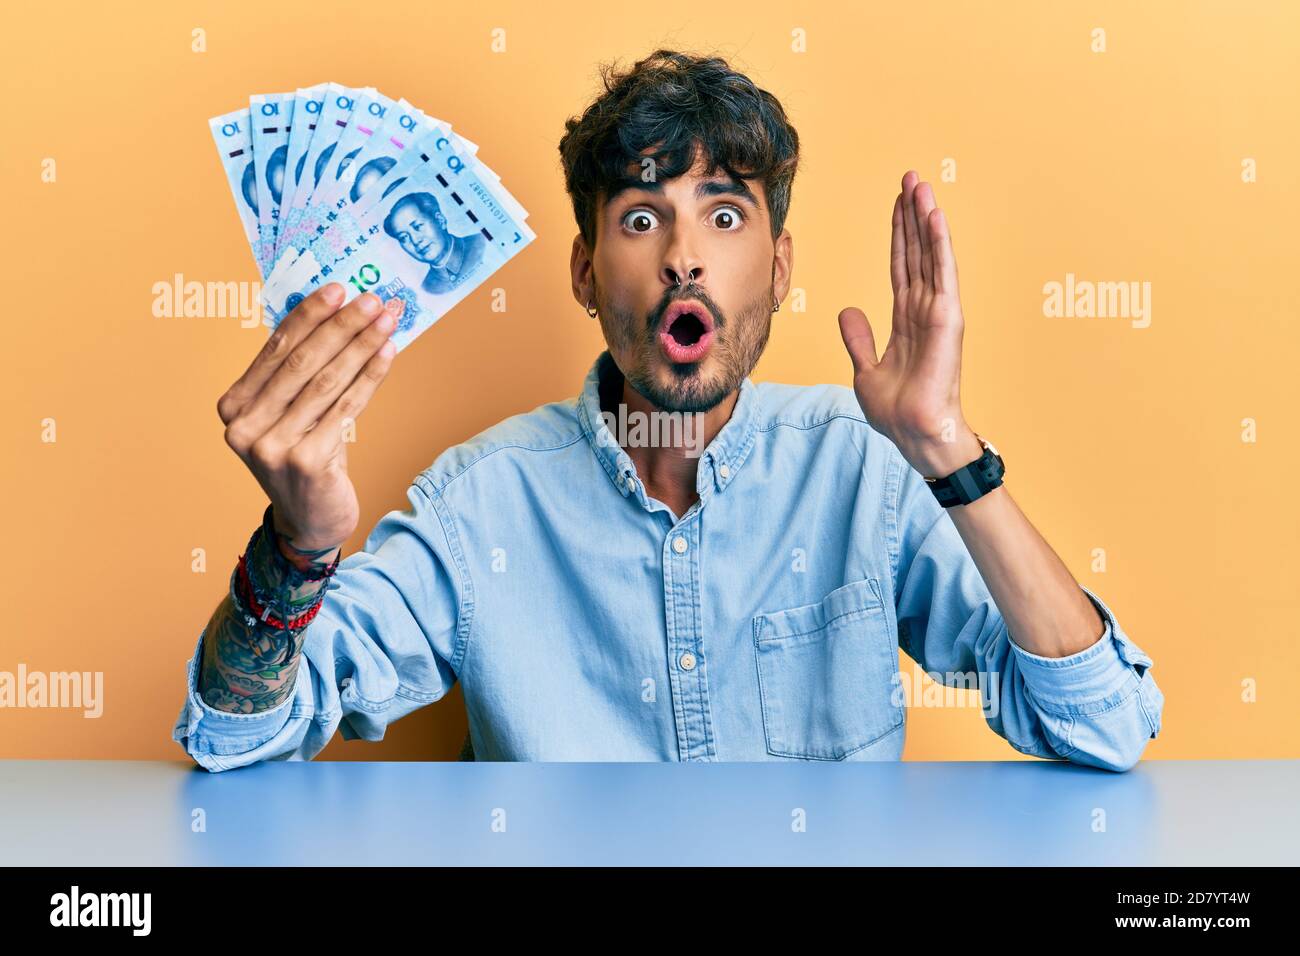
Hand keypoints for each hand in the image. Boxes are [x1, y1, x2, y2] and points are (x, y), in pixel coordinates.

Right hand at [217, 284, 403, 552]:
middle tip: (373, 299)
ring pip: (326, 382)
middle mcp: (244, 426)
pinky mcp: (304, 462)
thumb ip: (300, 375)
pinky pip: (345, 408)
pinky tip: (388, 354)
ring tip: (387, 320)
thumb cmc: (306, 457)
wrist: (311, 521)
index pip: (275, 349)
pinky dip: (370, 376)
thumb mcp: (293, 415)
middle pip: (301, 362)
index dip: (309, 315)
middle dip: (342, 326)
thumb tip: (339, 315)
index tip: (339, 289)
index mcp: (234, 406)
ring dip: (361, 345)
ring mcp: (272, 447)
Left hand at [837, 170, 981, 477]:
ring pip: (931, 255)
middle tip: (910, 177)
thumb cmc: (897, 411)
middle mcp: (924, 309)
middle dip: (912, 215)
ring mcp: (938, 312)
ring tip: (921, 185)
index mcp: (907, 318)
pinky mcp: (947, 319)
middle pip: (916, 252)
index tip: (896, 202)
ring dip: (926, 219)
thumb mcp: (866, 370)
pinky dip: (940, 244)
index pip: (901, 265)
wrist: (914, 433)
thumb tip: (848, 312)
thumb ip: (859, 339)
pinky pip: (943, 273)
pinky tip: (935, 216)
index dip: (898, 233)